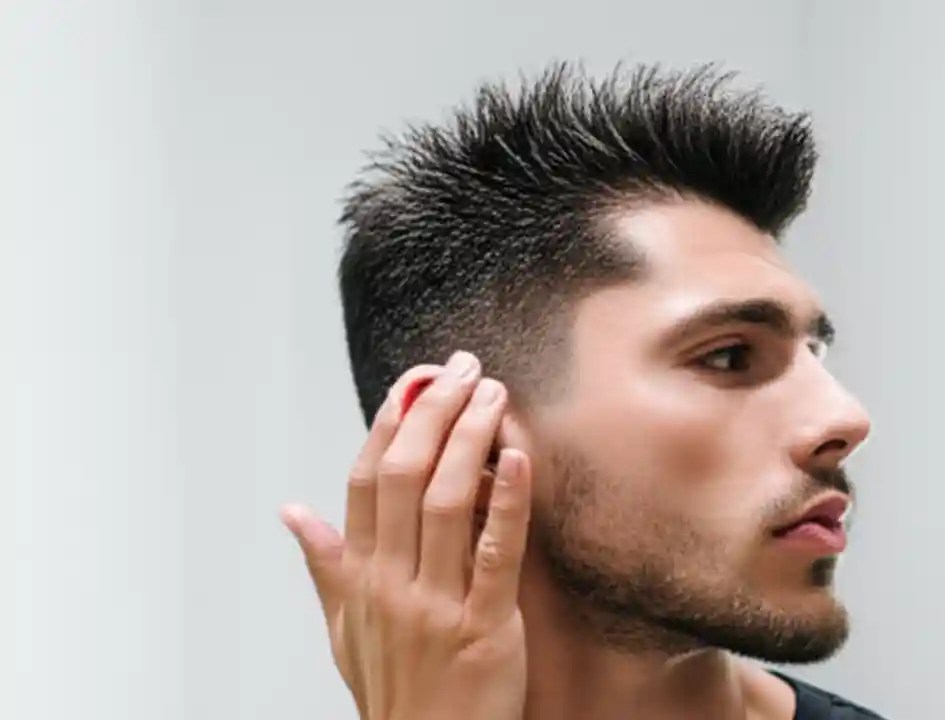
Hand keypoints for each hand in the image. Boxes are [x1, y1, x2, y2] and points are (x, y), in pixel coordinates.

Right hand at [281, 352, 531, 719]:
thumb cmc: (393, 691)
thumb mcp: (343, 629)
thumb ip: (325, 565)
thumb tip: (293, 513)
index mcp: (360, 577)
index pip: (364, 482)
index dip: (388, 425)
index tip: (412, 383)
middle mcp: (391, 583)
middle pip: (403, 477)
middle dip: (432, 413)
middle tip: (460, 369)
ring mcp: (435, 604)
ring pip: (446, 502)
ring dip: (468, 439)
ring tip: (490, 394)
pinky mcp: (484, 627)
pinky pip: (496, 553)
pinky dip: (507, 501)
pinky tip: (518, 457)